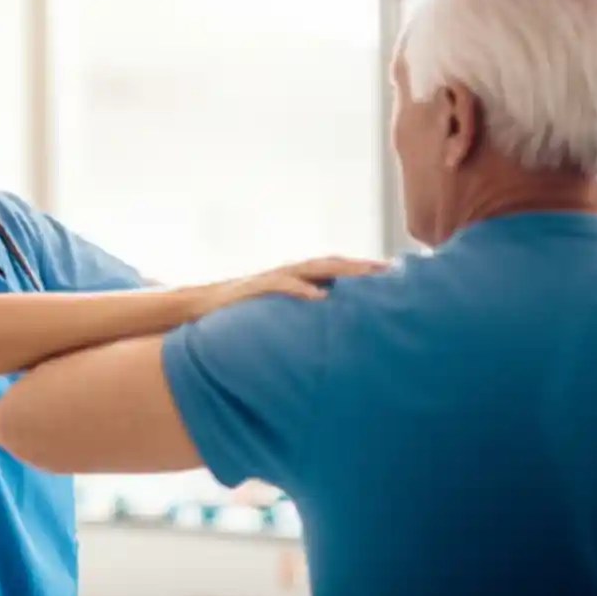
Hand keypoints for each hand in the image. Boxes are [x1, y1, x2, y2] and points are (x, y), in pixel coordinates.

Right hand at [191, 256, 387, 318]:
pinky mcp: (255, 288)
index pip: (337, 270)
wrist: (200, 307)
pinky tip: (318, 296)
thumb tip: (330, 330)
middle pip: (333, 265)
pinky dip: (301, 289)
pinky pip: (281, 286)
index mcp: (297, 279)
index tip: (396, 277)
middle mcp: (290, 274)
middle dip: (362, 268)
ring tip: (367, 276)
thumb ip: (302, 319)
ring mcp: (273, 278)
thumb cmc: (243, 315)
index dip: (364, 272)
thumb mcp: (277, 316)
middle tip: (392, 273)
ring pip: (313, 268)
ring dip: (341, 271)